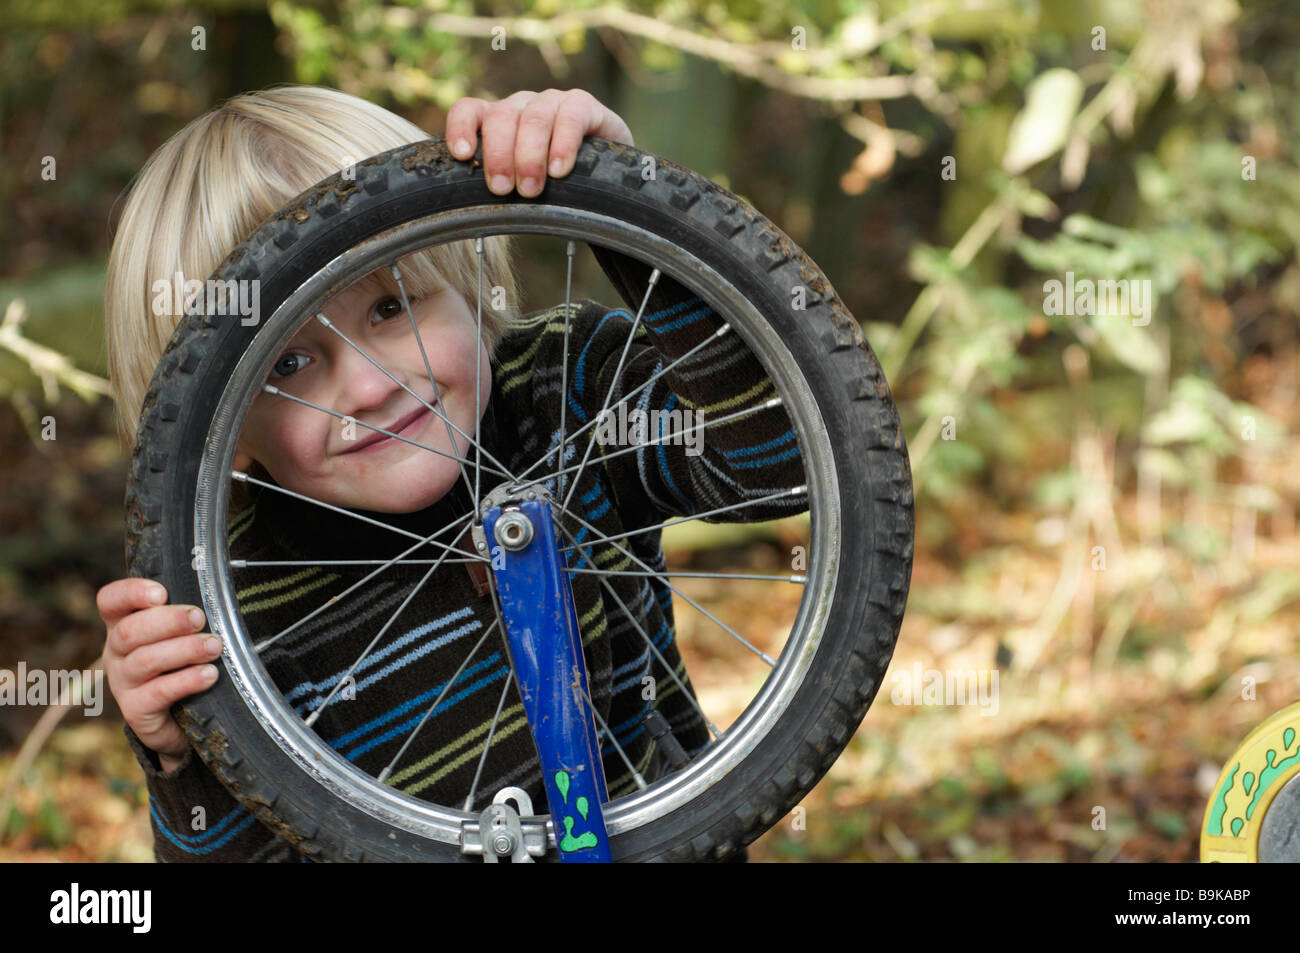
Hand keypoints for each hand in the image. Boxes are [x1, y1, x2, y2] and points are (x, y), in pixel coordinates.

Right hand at [98, 578, 222, 772]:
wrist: (177, 720)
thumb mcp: (176, 635)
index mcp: (122, 625)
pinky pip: (159, 692)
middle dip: (169, 621)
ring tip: (214, 646)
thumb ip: (184, 615)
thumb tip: (217, 593)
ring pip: (146, 660)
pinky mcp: (135, 710)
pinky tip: (210, 674)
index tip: (161, 593)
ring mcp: (123, 683)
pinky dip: (187, 680)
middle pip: (129, 631)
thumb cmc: (179, 665)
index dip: (131, 593)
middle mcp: (116, 652)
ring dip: (184, 650)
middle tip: (199, 618)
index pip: (111, 601)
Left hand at [445, 89, 633, 197]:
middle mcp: (523, 106)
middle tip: (502, 190)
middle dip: (499, 155)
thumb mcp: (523, 182)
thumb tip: (470, 207)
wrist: (610, 177)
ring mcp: (554, 102)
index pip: (470, 110)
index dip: (461, 128)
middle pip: (501, 117)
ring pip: (533, 118)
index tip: (462, 155)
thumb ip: (502, 183)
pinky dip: (563, 143)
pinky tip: (560, 169)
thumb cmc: (558, 184)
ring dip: (529, 155)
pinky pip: (571, 116)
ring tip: (531, 189)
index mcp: (500, 120)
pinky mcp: (585, 106)